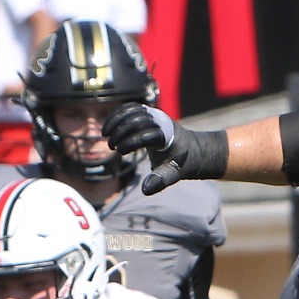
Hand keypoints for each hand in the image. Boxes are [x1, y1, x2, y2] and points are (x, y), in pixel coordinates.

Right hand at [103, 103, 227, 194]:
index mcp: (168, 136)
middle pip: (137, 120)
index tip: (120, 152)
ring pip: (132, 111)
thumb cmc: (182, 162)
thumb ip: (161, 180)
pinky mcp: (149, 112)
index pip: (146, 135)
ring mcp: (156, 114)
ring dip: (116, 121)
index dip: (130, 143)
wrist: (192, 148)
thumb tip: (145, 190)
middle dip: (120, 132)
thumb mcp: (174, 173)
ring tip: (106, 135)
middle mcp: (162, 121)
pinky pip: (131, 108)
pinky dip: (117, 114)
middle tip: (111, 147)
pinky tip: (109, 126)